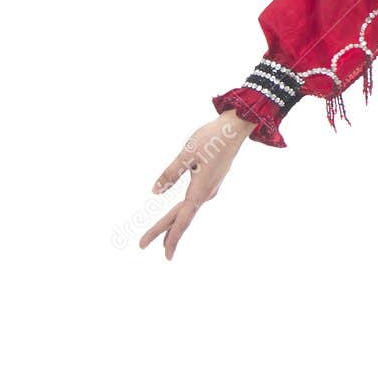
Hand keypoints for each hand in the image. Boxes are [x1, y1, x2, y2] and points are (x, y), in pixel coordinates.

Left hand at [140, 112, 254, 260]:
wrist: (236, 128)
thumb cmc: (211, 139)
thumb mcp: (186, 155)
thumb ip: (170, 174)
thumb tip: (154, 191)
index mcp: (200, 190)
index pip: (180, 220)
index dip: (167, 237)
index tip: (154, 250)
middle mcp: (206, 193)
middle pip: (181, 219)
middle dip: (163, 234)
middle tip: (141, 245)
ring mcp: (210, 188)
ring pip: (188, 211)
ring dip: (173, 225)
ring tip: (161, 238)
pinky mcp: (211, 182)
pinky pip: (193, 203)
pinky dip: (182, 213)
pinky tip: (179, 214)